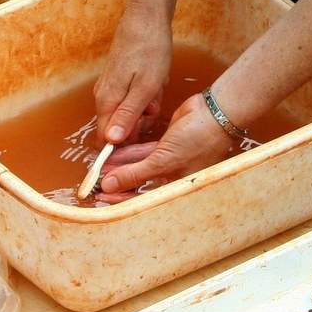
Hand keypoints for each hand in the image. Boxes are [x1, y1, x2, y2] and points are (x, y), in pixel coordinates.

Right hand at [94, 0, 171, 144]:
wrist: (146, 18)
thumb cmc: (150, 51)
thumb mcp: (146, 88)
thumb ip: (128, 115)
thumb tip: (111, 140)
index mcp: (107, 101)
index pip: (107, 138)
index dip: (127, 142)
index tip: (145, 132)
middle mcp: (102, 95)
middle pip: (119, 126)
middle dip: (140, 121)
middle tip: (155, 104)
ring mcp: (109, 86)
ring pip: (128, 110)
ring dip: (146, 106)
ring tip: (156, 88)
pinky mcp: (118, 78)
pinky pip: (132, 97)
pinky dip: (146, 94)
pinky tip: (155, 81)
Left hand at [99, 93, 233, 194]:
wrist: (215, 113)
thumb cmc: (197, 141)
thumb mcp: (163, 160)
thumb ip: (135, 173)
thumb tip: (109, 186)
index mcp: (176, 188)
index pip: (144, 199)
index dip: (121, 198)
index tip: (102, 196)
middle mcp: (173, 176)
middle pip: (140, 182)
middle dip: (119, 180)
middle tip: (96, 180)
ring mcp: (170, 158)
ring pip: (141, 165)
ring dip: (122, 164)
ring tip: (101, 164)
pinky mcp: (168, 143)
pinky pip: (145, 151)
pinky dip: (131, 152)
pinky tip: (115, 151)